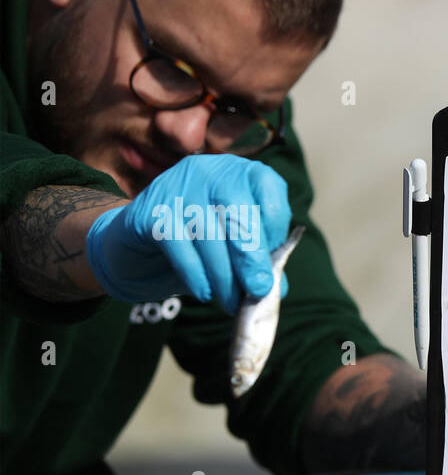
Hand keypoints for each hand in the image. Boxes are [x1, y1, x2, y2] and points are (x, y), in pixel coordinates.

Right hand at [84, 154, 291, 312]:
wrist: (141, 247)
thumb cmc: (201, 246)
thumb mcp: (236, 249)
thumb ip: (260, 263)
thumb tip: (278, 289)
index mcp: (241, 174)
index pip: (270, 193)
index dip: (275, 230)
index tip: (273, 264)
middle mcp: (211, 172)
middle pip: (239, 214)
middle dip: (251, 259)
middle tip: (258, 290)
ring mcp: (178, 187)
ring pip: (210, 235)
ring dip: (224, 276)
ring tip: (232, 302)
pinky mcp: (152, 211)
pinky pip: (180, 247)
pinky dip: (197, 275)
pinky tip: (205, 293)